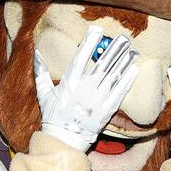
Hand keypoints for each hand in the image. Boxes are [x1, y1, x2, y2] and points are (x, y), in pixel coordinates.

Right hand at [34, 25, 139, 152]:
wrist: (64, 141)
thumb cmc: (53, 117)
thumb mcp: (43, 94)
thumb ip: (40, 73)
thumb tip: (36, 53)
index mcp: (69, 84)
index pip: (80, 59)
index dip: (89, 43)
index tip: (97, 30)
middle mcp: (85, 90)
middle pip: (102, 65)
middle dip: (114, 50)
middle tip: (124, 37)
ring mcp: (97, 101)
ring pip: (113, 77)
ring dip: (124, 62)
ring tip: (133, 50)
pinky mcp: (107, 112)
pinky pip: (119, 94)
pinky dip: (127, 81)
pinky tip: (134, 69)